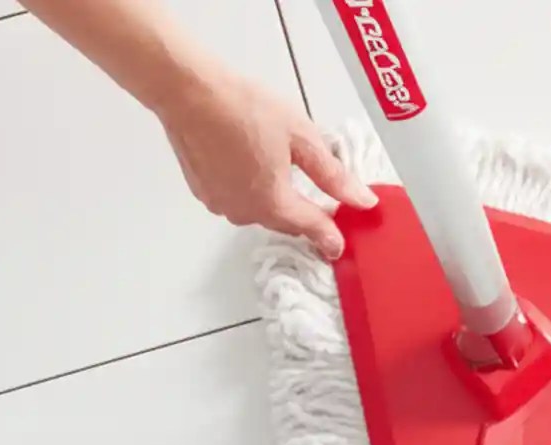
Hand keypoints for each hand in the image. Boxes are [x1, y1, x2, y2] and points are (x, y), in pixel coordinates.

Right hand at [154, 70, 376, 259]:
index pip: (310, 227)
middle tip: (323, 205)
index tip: (340, 245)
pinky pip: (237, 199)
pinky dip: (251, 190)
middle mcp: (244, 212)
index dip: (330, 236)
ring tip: (285, 172)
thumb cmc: (245, 108)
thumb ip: (333, 176)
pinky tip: (254, 162)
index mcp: (273, 203)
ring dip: (277, 201)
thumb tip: (361, 200)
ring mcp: (220, 204)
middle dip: (305, 216)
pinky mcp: (203, 192)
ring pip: (260, 211)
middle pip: (285, 222)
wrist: (190, 93)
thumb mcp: (302, 138)